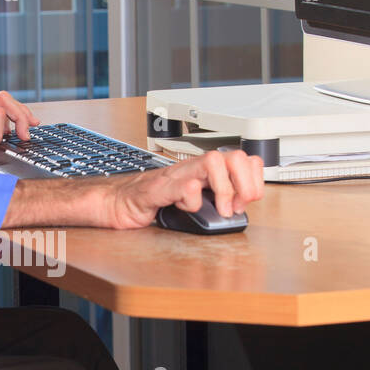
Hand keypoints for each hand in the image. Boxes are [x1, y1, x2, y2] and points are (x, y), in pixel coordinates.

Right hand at [104, 149, 264, 228]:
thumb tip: (237, 213)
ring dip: (224, 189)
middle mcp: (192, 169)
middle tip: (239, 205)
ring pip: (213, 162)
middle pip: (234, 156)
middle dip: (245, 183)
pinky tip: (188, 209)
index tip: (247, 201)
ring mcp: (176, 176)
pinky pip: (184, 186)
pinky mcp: (158, 189)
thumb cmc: (152, 203)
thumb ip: (211, 203)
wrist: (116, 202)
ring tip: (222, 208)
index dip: (252, 179)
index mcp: (203, 172)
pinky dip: (192, 200)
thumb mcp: (191, 203)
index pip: (242, 160)